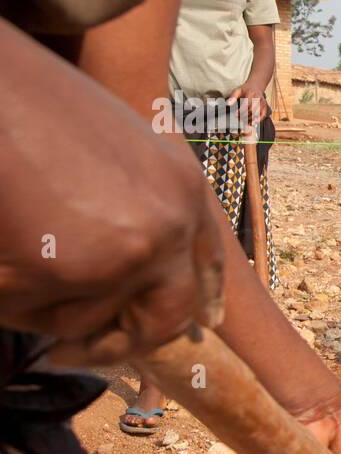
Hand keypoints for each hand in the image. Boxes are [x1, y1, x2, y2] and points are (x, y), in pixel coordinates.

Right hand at [0, 23, 227, 364]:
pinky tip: (1, 257)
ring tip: (18, 254)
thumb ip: (144, 203)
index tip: (202, 325)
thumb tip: (143, 265)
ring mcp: (117, 255)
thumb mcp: (121, 145)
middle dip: (126, 342)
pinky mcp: (59, 273)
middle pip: (165, 320)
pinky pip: (36, 316)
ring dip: (50, 308)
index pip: (207, 266)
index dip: (201, 300)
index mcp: (184, 190)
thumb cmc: (33, 103)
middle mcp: (166, 228)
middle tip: (82, 351)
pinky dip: (12, 299)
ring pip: (88, 321)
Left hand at [226, 86, 265, 127]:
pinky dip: (257, 120)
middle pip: (251, 110)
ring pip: (256, 114)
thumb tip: (228, 104)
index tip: (236, 114)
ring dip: (249, 119)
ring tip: (243, 121)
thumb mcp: (238, 90)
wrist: (256, 86)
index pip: (246, 105)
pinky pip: (263, 115)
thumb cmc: (245, 89)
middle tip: (238, 118)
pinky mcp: (265, 106)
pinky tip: (252, 123)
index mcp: (250, 93)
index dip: (241, 111)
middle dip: (244, 116)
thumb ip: (233, 97)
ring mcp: (262, 102)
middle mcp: (258, 98)